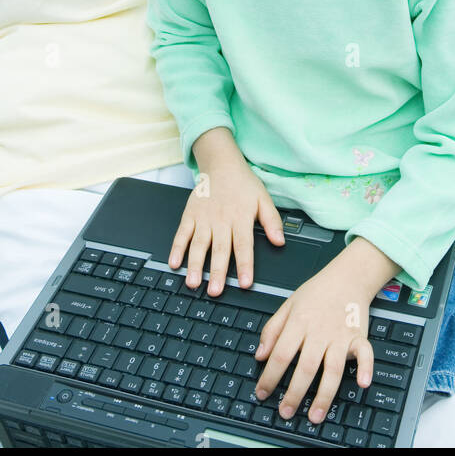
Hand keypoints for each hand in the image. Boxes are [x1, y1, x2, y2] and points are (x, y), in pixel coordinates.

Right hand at [168, 161, 284, 294]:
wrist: (221, 164)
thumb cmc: (243, 184)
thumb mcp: (264, 199)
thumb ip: (272, 221)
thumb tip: (280, 242)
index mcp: (241, 217)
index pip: (244, 245)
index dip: (245, 265)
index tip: (245, 283)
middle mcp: (222, 220)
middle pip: (220, 249)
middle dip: (218, 272)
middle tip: (216, 291)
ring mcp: (204, 218)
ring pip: (199, 244)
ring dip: (195, 265)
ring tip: (193, 283)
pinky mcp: (190, 214)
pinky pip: (182, 233)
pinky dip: (177, 248)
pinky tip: (174, 264)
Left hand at [253, 255, 374, 425]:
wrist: (347, 276)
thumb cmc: (317, 292)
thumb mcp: (288, 304)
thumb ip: (272, 330)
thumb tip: (259, 356)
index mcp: (299, 322)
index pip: (281, 354)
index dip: (269, 376)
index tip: (262, 393)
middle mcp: (319, 331)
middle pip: (306, 367)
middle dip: (294, 393)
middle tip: (285, 412)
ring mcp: (341, 335)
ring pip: (333, 368)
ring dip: (324, 395)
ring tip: (314, 415)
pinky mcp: (359, 336)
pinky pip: (365, 353)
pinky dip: (365, 368)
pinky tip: (362, 383)